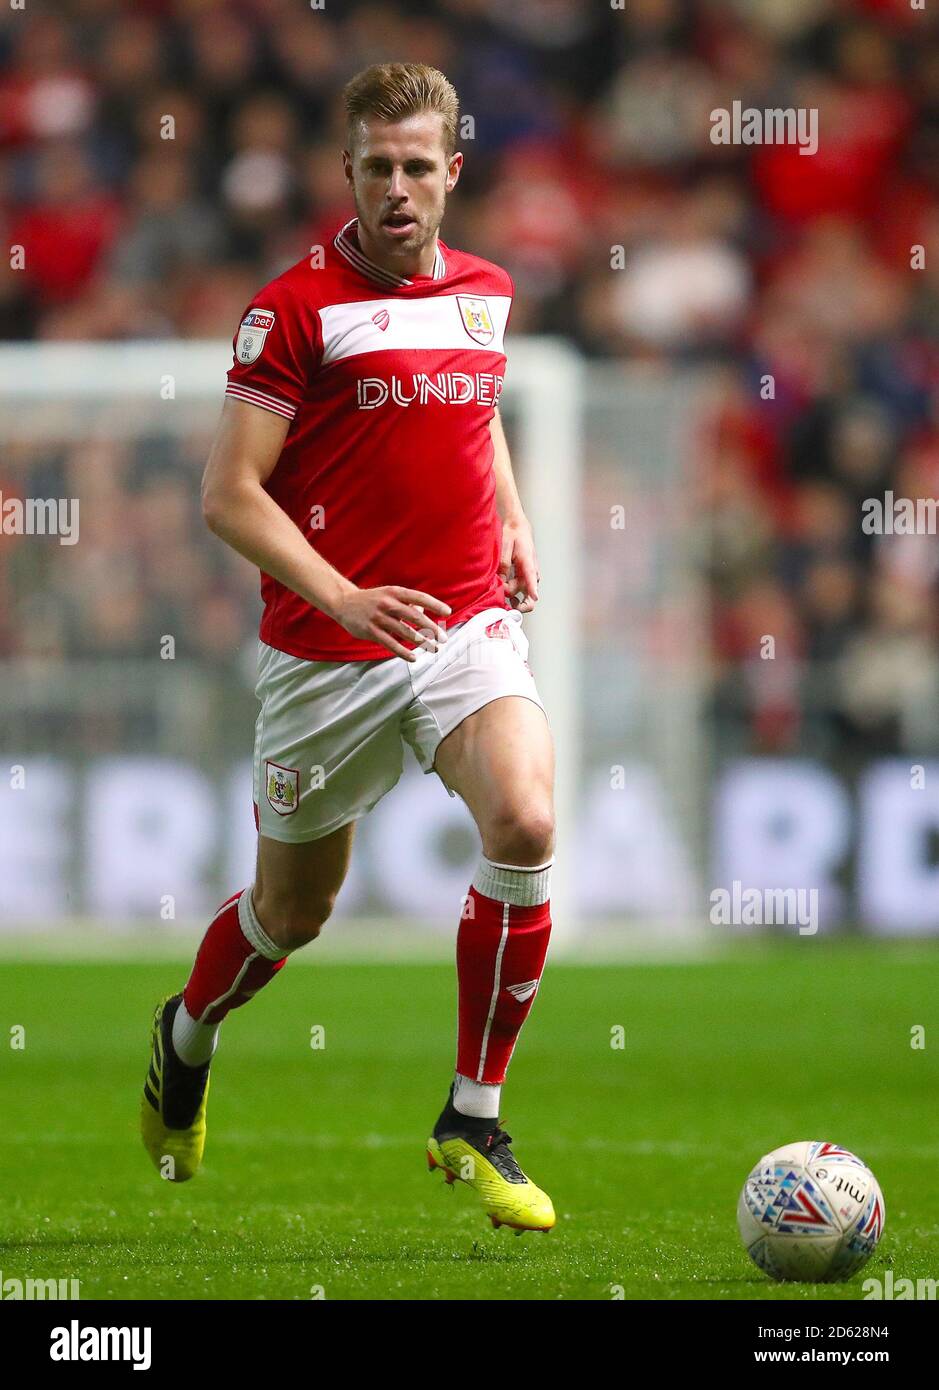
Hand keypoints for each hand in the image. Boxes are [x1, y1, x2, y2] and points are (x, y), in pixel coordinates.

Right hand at [333, 586, 450, 660]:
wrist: (344, 602)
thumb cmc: (373, 600)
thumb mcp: (389, 595)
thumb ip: (407, 604)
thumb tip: (424, 615)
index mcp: (395, 592)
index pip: (419, 597)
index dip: (434, 604)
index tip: (447, 612)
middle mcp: (388, 604)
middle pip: (415, 617)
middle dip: (432, 629)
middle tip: (443, 638)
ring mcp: (379, 618)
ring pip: (405, 632)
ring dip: (422, 642)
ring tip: (433, 649)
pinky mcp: (371, 631)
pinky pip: (390, 644)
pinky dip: (403, 652)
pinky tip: (413, 658)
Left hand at [499, 516, 539, 612]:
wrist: (519, 529)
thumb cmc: (513, 536)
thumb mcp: (504, 547)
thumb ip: (503, 565)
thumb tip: (501, 581)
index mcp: (528, 563)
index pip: (531, 577)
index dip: (532, 589)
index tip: (534, 596)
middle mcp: (532, 574)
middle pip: (524, 594)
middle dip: (512, 597)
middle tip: (501, 596)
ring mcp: (531, 578)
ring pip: (521, 595)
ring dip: (510, 595)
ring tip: (498, 588)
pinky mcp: (527, 579)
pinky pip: (521, 591)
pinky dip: (511, 593)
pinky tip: (502, 588)